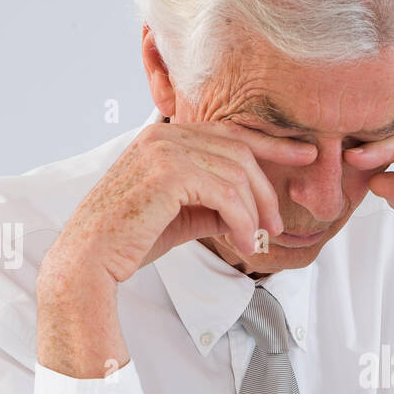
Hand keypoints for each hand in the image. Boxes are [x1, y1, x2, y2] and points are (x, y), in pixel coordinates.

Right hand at [43, 120, 316, 286]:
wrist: (89, 260)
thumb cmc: (129, 240)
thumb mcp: (182, 217)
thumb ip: (215, 206)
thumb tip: (251, 211)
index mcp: (164, 138)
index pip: (230, 133)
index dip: (271, 143)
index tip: (304, 153)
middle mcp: (164, 136)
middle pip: (240, 152)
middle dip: (267, 190)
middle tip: (276, 225)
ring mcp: (165, 151)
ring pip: (237, 174)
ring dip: (255, 212)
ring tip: (258, 241)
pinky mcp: (168, 174)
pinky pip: (227, 193)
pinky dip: (243, 221)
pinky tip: (244, 242)